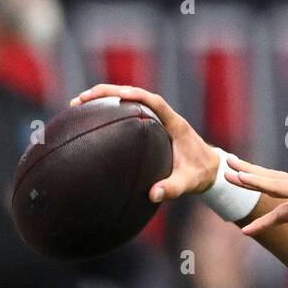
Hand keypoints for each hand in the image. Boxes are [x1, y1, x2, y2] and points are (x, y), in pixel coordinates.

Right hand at [71, 84, 218, 201]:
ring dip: (104, 98)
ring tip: (77, 105)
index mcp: (175, 124)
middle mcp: (164, 117)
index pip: (155, 102)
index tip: (117, 95)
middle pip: (135, 94)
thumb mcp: (188, 183)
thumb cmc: (200, 174)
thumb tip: (153, 195)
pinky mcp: (150, 126)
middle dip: (107, 92)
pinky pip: (128, 112)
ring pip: (129, 100)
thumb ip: (173, 188)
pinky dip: (109, 111)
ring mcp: (156, 120)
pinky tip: (89, 118)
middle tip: (81, 99)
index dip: (136, 95)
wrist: (210, 170)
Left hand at [226, 156, 287, 251]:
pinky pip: (276, 185)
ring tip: (227, 168)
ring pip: (270, 180)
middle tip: (230, 171)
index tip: (245, 232)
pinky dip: (258, 180)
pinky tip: (242, 177)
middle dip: (250, 179)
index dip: (264, 222)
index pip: (282, 212)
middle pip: (272, 184)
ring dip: (247, 174)